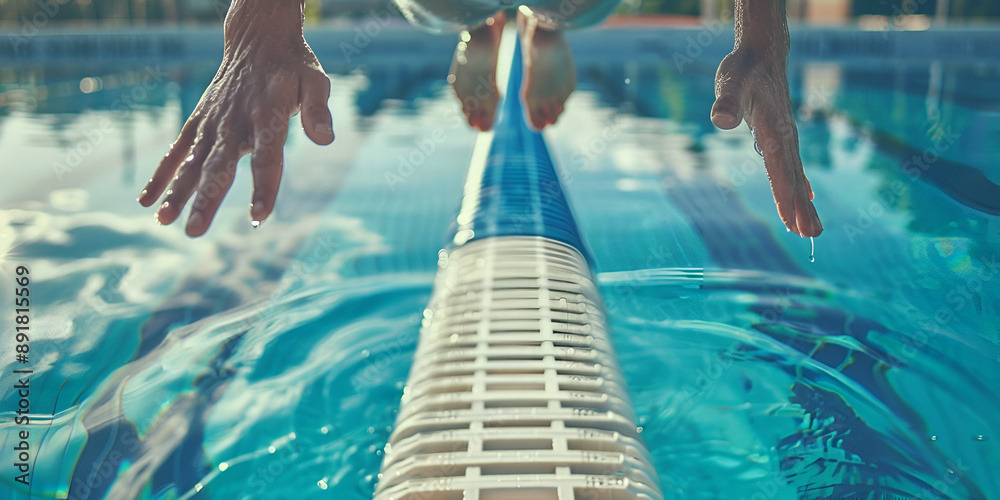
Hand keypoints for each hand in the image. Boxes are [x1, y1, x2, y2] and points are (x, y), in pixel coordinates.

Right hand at [137, 0, 333, 236]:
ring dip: (177, 192)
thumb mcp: (314, 80)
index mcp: (266, 114)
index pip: (266, 156)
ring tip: (163, 221)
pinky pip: (177, 150)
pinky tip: (148, 201)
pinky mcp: (198, 121)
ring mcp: (212, 122)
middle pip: (220, 165)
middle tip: (194, 231)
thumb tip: (325, 139)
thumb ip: (318, 109)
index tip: (260, 215)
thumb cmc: (292, 67)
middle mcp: (235, 121)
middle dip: (207, 199)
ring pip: (193, 162)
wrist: (257, 40)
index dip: (264, 186)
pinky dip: (161, 174)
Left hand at [711, 42, 821, 236]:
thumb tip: (721, 120)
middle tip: (811, 237)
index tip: (792, 223)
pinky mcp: (782, 134)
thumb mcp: (731, 83)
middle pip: (794, 179)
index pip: (780, 171)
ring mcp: (786, 137)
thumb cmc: (744, 69)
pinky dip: (799, 184)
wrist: (763, 53)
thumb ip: (727, 103)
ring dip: (803, 204)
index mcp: (774, 131)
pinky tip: (806, 197)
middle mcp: (785, 138)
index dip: (785, 197)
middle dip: (801, 209)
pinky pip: (793, 165)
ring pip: (796, 176)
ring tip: (812, 230)